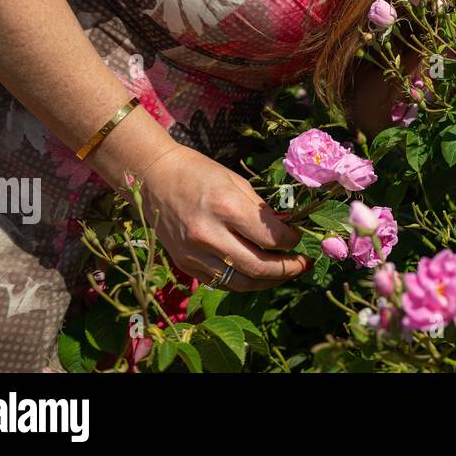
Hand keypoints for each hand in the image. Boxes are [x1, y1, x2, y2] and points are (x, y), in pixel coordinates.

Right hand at [140, 146, 310, 290]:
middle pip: (258, 266)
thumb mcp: (236, 182)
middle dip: (287, 269)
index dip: (291, 241)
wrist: (153, 178)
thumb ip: (261, 210)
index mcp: (225, 207)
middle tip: (302, 264)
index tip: (299, 238)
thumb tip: (287, 230)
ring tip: (284, 273)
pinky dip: (244, 281)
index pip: (269, 237)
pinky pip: (221, 282)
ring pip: (241, 282)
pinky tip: (257, 273)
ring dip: (268, 281)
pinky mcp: (184, 264)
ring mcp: (193, 254)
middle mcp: (208, 234)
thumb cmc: (198, 173)